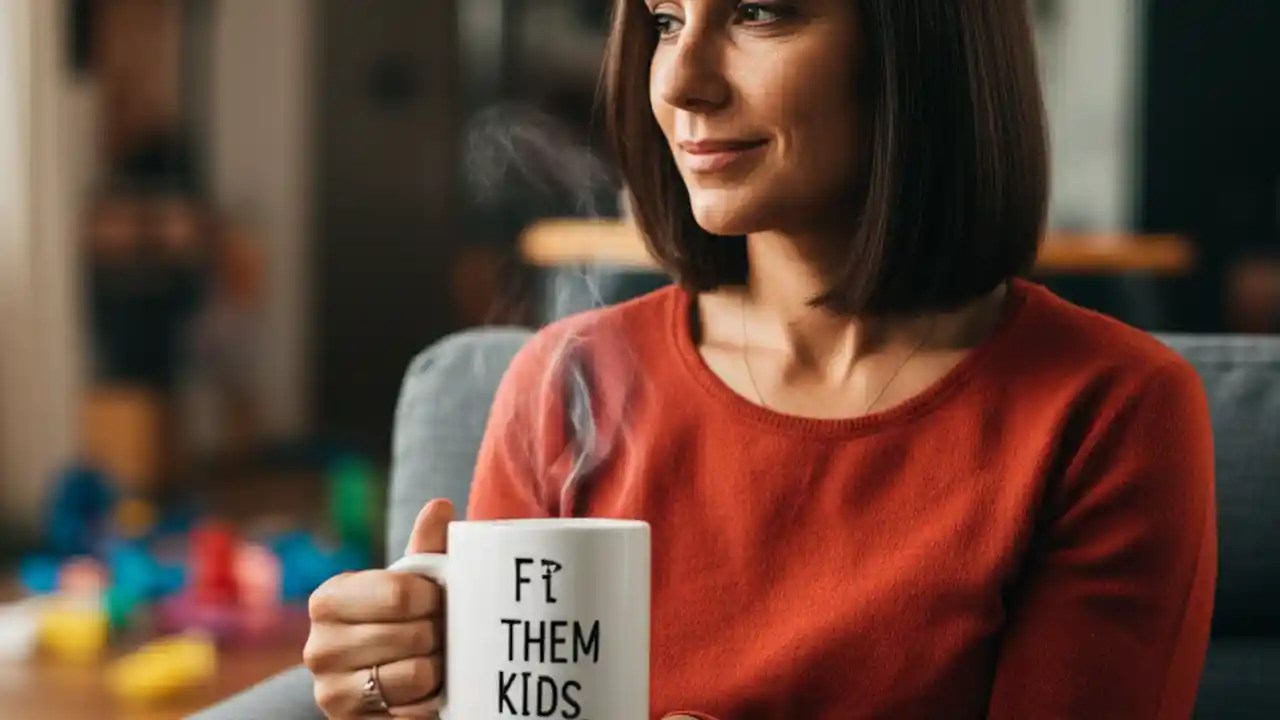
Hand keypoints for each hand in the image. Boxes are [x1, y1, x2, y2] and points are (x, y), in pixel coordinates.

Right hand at [305, 499, 454, 718]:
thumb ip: (426, 547)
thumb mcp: (411, 583)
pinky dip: (428, 702)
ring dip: (436, 669)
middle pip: (412, 635)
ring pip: (415, 674)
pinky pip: (413, 712)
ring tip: (431, 661)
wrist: (379, 680)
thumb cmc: (401, 620)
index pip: (400, 593)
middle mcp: (318, 647)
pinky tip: (423, 693)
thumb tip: (441, 505)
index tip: (438, 600)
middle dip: (438, 635)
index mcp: (328, 599)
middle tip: (437, 634)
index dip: (433, 598)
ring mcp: (329, 691)